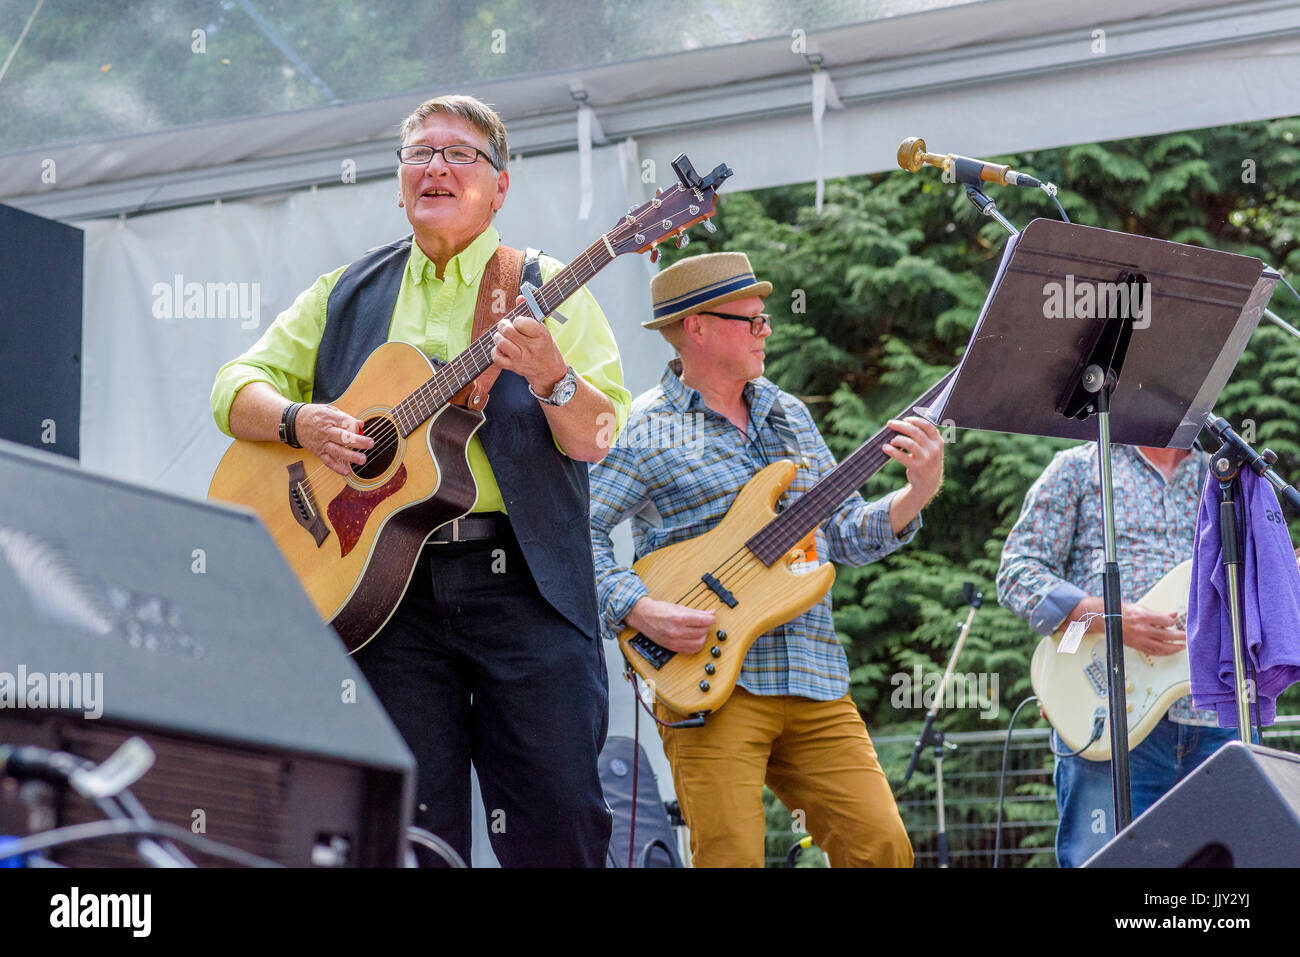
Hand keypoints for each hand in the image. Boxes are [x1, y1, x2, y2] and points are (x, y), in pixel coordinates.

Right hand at [295, 404, 372, 475]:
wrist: (294, 422)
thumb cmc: (314, 415)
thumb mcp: (329, 410)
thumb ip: (345, 417)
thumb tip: (361, 424)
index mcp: (329, 418)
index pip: (345, 422)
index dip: (355, 426)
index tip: (361, 429)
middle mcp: (326, 432)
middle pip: (343, 437)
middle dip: (358, 441)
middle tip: (370, 443)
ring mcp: (322, 444)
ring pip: (337, 451)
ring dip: (350, 456)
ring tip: (362, 459)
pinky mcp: (319, 452)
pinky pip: (328, 461)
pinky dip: (337, 467)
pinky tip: (346, 471)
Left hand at [492, 298, 567, 396]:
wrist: (549, 372)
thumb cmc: (545, 347)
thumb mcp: (543, 330)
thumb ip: (530, 312)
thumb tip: (520, 298)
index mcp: (542, 336)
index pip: (521, 322)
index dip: (517, 319)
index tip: (519, 322)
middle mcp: (531, 348)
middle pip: (508, 331)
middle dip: (503, 324)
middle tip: (506, 325)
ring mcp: (521, 359)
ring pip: (501, 342)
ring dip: (498, 336)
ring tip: (503, 335)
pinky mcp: (513, 367)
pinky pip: (497, 357)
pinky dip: (495, 350)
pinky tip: (501, 348)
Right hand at [624, 597, 715, 654]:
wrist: (643, 616)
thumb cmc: (659, 610)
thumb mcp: (679, 607)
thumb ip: (697, 612)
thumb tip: (711, 614)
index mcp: (679, 618)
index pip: (704, 621)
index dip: (711, 619)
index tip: (712, 617)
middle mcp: (677, 631)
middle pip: (703, 631)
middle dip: (707, 626)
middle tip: (705, 622)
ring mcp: (674, 641)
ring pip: (699, 643)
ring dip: (703, 636)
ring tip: (700, 631)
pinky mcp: (672, 647)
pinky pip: (690, 650)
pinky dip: (696, 645)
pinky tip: (695, 639)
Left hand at [882, 416, 944, 504]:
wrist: (928, 484)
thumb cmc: (927, 461)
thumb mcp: (932, 449)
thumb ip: (925, 437)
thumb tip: (905, 423)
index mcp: (938, 441)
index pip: (927, 425)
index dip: (914, 420)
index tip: (904, 419)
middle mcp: (934, 449)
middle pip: (915, 431)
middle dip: (900, 425)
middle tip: (890, 423)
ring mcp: (926, 459)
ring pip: (909, 443)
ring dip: (897, 439)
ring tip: (892, 441)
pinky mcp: (917, 467)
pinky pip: (901, 456)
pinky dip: (892, 451)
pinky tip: (885, 448)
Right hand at [1067, 596, 1184, 655]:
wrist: (1106, 619)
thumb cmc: (1122, 612)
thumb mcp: (1141, 608)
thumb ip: (1159, 614)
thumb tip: (1173, 614)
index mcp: (1143, 617)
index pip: (1166, 621)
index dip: (1173, 621)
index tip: (1176, 621)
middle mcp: (1142, 629)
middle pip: (1166, 636)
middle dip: (1180, 637)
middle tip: (1187, 637)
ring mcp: (1139, 639)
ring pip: (1161, 647)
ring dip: (1174, 648)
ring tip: (1182, 647)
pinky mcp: (1137, 646)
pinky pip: (1154, 652)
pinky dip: (1164, 653)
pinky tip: (1170, 652)